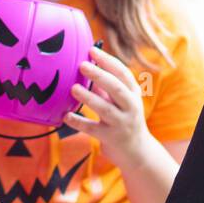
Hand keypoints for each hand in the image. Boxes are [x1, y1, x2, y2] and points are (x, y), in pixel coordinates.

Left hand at [64, 46, 149, 166]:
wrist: (137, 152)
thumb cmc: (125, 119)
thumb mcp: (121, 101)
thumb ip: (106, 86)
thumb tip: (87, 66)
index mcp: (133, 94)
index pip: (122, 73)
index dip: (108, 61)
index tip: (92, 50)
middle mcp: (130, 107)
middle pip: (116, 88)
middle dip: (99, 75)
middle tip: (82, 65)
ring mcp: (121, 123)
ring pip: (105, 108)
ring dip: (89, 97)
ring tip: (73, 88)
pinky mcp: (110, 138)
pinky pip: (92, 128)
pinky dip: (79, 122)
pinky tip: (66, 116)